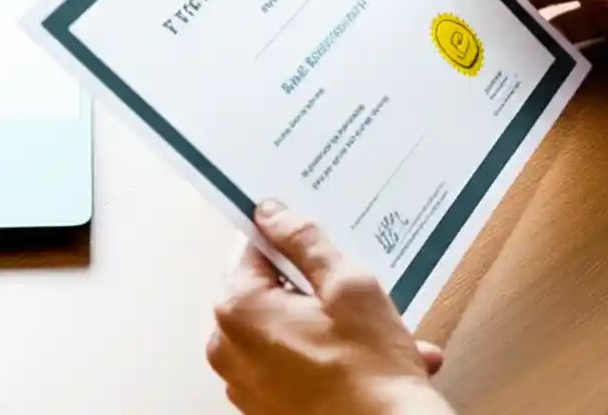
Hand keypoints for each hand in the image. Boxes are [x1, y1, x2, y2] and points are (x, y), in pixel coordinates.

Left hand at [206, 200, 454, 414]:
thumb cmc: (370, 372)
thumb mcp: (348, 287)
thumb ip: (306, 242)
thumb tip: (272, 212)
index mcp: (239, 309)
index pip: (255, 248)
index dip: (290, 241)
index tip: (317, 244)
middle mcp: (229, 347)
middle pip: (269, 291)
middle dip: (316, 290)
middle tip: (356, 295)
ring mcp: (244, 382)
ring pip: (286, 329)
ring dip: (330, 327)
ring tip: (378, 334)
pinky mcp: (264, 407)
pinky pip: (291, 365)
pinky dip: (326, 358)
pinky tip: (369, 361)